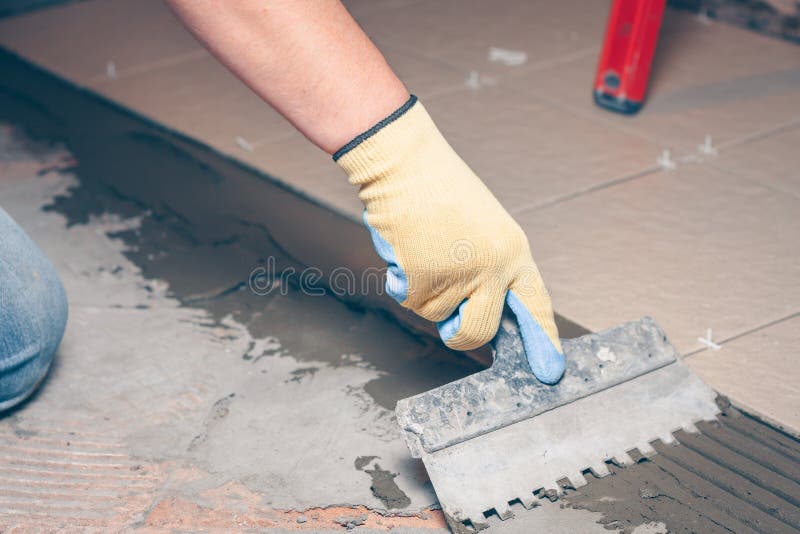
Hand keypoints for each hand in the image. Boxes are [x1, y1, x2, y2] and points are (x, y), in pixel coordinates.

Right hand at [336, 96, 564, 383]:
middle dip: (459, 334)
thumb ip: (488, 268)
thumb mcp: (482, 229)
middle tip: (448, 322)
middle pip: (480, 331)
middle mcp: (493, 269)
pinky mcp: (424, 279)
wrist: (405, 164)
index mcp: (514, 252)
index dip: (542, 340)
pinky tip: (405, 248)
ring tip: (422, 248)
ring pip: (435, 315)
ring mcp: (460, 275)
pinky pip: (407, 300)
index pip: (535, 304)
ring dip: (421, 291)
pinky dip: (400, 281)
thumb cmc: (439, 191)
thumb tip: (477, 309)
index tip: (551, 372)